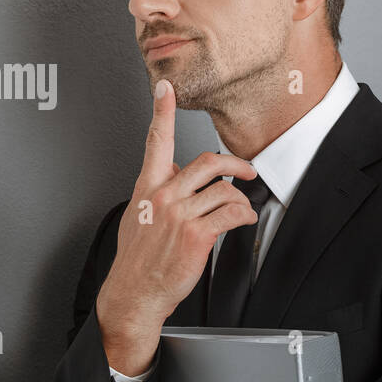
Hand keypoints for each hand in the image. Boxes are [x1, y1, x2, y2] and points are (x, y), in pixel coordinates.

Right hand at [95, 79, 260, 358]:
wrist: (134, 293)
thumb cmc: (137, 259)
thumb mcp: (136, 216)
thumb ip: (155, 190)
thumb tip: (172, 171)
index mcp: (147, 187)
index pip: (155, 141)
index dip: (161, 111)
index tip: (164, 87)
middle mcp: (163, 196)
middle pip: (207, 162)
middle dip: (235, 164)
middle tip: (248, 172)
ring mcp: (179, 215)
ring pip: (224, 190)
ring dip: (240, 199)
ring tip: (242, 210)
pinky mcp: (196, 235)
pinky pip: (231, 214)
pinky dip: (244, 216)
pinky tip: (244, 221)